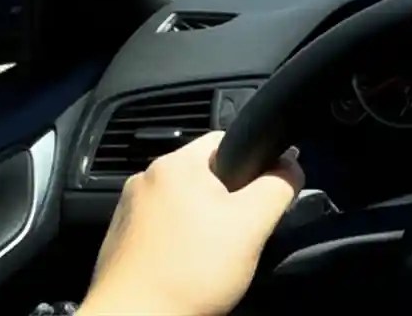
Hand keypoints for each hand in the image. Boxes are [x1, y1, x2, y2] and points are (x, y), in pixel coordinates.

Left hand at [78, 132, 303, 315]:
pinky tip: (188, 266)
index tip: (264, 197)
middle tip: (242, 233)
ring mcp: (128, 209)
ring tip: (214, 255)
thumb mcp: (252, 225)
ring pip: (184, 203)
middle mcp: (146, 178)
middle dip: (228, 200)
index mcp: (175, 163)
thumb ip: (278, 186)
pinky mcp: (121, 238)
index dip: (255, 164)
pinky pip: (163, 227)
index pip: (227, 140)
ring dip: (203, 222)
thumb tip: (291, 166)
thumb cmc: (192, 271)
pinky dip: (180, 240)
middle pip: (206, 175)